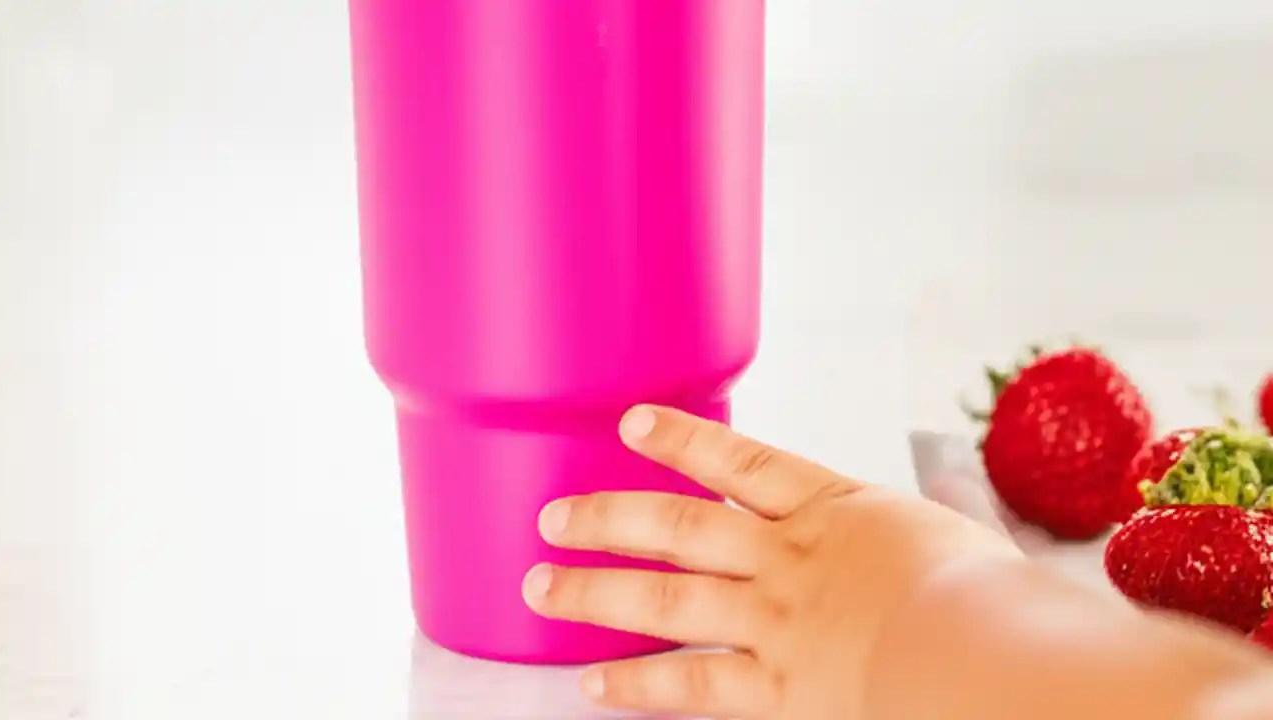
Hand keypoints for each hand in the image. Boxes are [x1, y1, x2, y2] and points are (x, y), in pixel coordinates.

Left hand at [521, 405, 1019, 718]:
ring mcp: (774, 622)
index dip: (680, 441)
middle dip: (609, 520)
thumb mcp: (955, 537)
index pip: (740, 461)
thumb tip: (931, 527)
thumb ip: (912, 532)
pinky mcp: (777, 689)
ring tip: (542, 588)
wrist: (987, 658)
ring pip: (665, 600)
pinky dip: (638, 685)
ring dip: (596, 593)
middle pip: (678, 528)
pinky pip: (691, 686)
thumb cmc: (990, 599)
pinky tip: (595, 682)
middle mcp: (789, 559)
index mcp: (835, 511)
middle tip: (553, 517)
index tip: (631, 424)